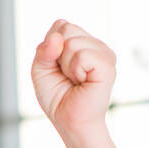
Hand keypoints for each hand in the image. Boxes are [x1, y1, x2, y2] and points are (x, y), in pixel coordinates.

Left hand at [31, 18, 114, 141]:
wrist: (70, 122)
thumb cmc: (58, 98)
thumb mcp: (41, 71)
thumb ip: (43, 51)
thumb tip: (56, 38)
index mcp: (82, 42)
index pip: (61, 25)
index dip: (51, 47)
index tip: (57, 67)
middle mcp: (95, 44)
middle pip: (65, 29)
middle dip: (57, 56)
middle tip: (67, 75)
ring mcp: (104, 52)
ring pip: (72, 42)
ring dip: (66, 67)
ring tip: (75, 80)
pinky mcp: (108, 64)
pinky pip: (81, 55)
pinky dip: (75, 71)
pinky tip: (83, 82)